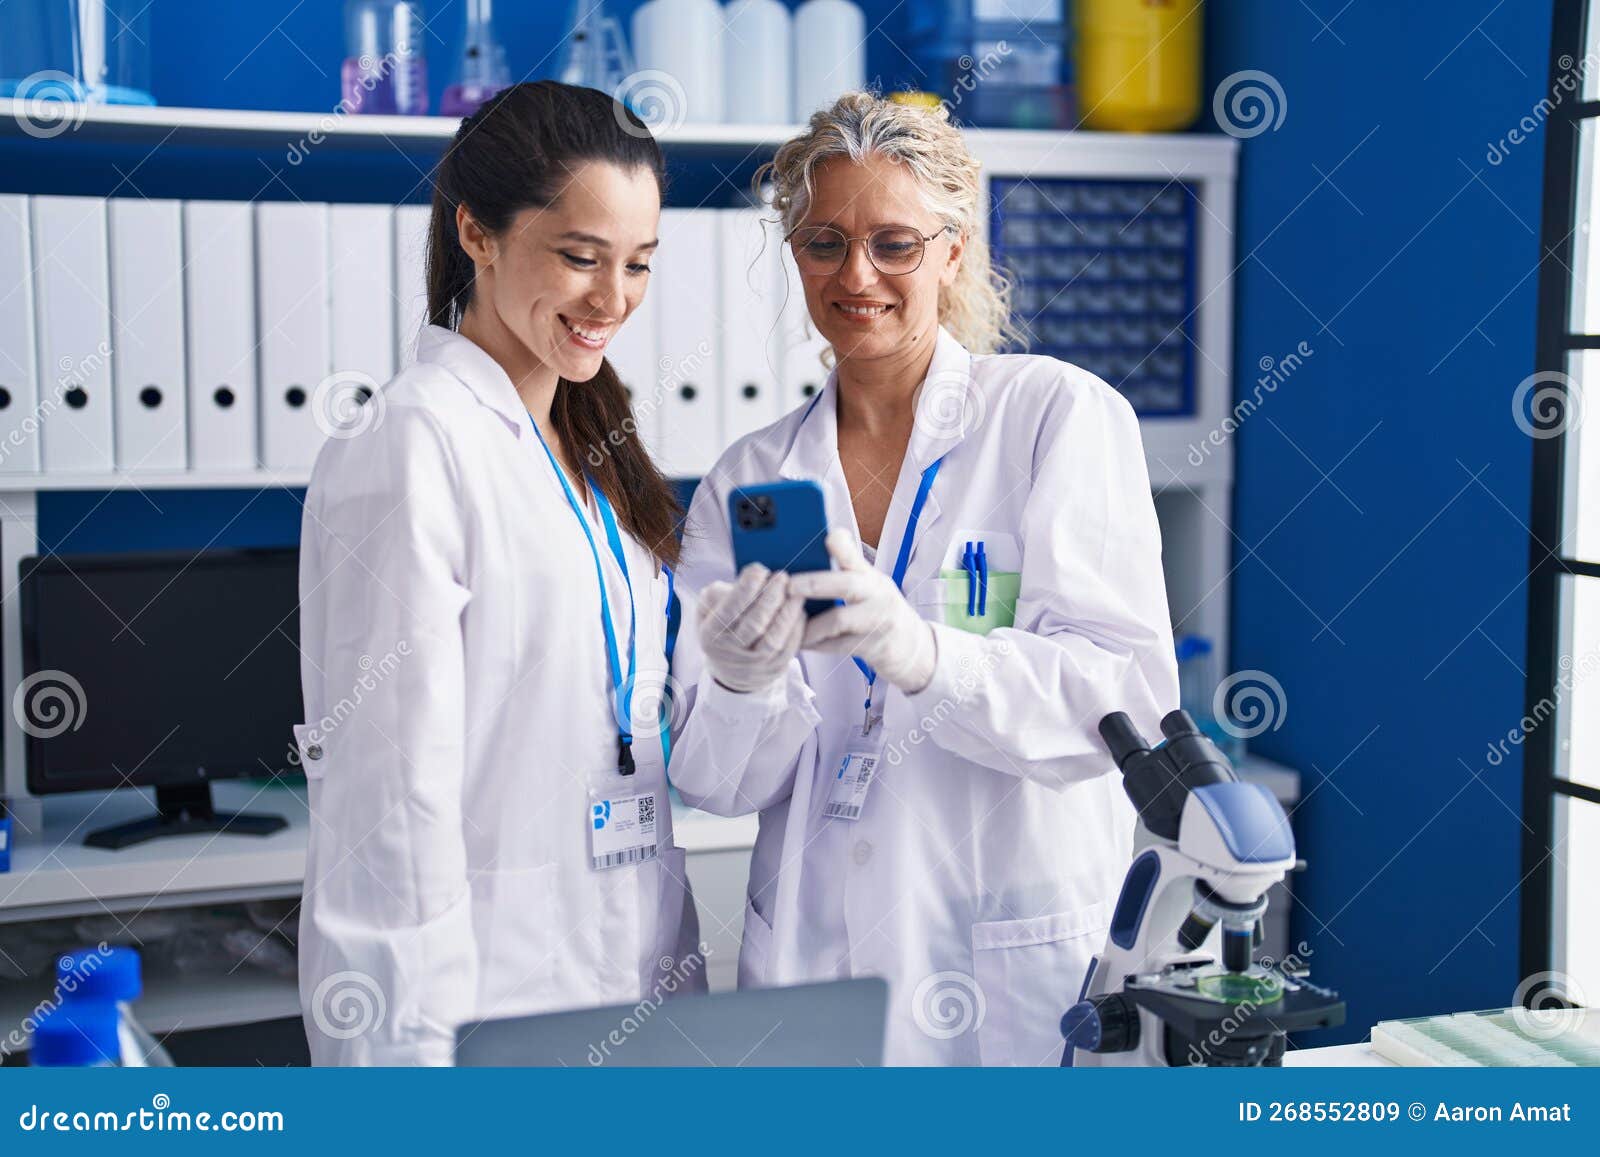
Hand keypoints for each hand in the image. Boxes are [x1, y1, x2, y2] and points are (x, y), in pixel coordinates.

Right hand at [695, 564, 805, 692]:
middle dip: (770, 598)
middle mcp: (732, 653)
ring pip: (774, 639)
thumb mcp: (708, 610)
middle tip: (782, 576)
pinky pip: (789, 648)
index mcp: (712, 634)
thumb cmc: (721, 628)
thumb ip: (720, 593)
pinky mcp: (775, 669)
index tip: (758, 568)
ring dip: (787, 612)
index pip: (728, 611)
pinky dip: (796, 628)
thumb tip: (745, 581)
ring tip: (796, 592)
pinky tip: (799, 610)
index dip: (744, 589)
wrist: (731, 670)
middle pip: (754, 625)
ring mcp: (755, 665)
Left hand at [786, 530, 936, 693]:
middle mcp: (879, 595)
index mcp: (873, 577)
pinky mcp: (874, 646)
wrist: (914, 647)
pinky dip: (817, 644)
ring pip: (839, 620)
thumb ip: (849, 565)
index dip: (842, 545)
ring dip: (810, 624)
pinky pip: (838, 646)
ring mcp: (879, 622)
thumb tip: (831, 535)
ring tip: (789, 624)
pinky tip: (801, 642)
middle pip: (847, 584)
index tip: (826, 537)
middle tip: (788, 587)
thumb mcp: (871, 584)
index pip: (857, 556)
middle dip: (814, 583)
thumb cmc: (882, 610)